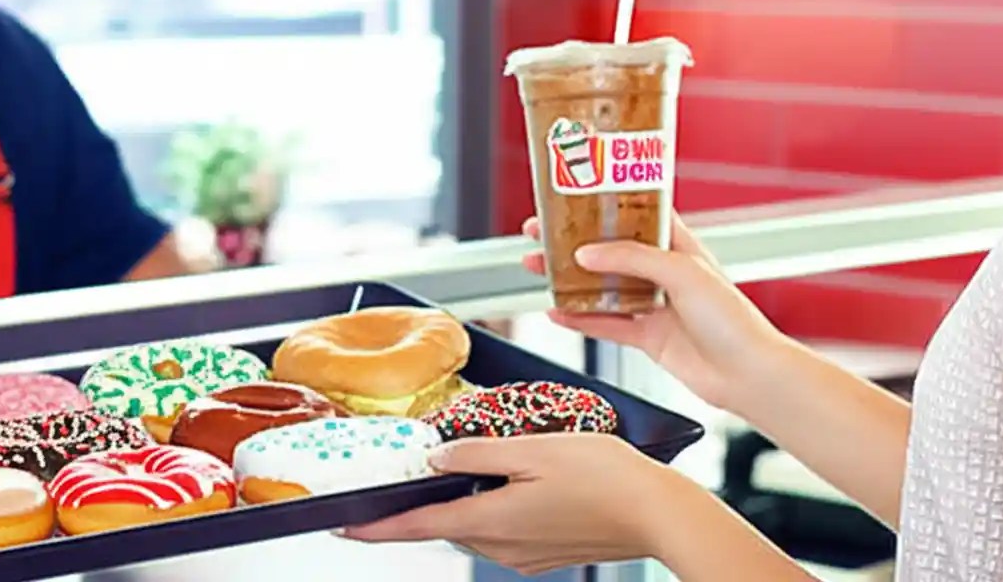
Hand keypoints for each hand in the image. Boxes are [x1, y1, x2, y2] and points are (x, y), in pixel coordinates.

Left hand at [341, 434, 686, 575]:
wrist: (658, 515)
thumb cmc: (604, 476)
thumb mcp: (532, 449)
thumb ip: (476, 453)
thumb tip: (436, 458)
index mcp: (491, 520)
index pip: (416, 526)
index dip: (375, 527)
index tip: (343, 527)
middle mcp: (501, 546)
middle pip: (444, 525)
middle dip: (420, 506)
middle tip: (400, 482)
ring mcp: (525, 555)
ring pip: (474, 527)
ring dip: (460, 505)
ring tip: (457, 474)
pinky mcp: (546, 553)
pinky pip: (502, 531)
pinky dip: (490, 509)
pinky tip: (507, 485)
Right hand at [522, 213, 788, 410]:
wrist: (747, 373)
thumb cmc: (732, 318)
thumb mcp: (681, 271)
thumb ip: (631, 258)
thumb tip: (587, 254)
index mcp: (679, 246)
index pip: (636, 216)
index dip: (604, 206)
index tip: (572, 198)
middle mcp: (665, 273)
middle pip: (609, 251)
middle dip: (572, 242)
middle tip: (540, 234)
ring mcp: (655, 306)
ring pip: (601, 287)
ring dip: (569, 279)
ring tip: (537, 269)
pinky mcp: (648, 337)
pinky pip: (605, 324)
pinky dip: (579, 319)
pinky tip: (555, 311)